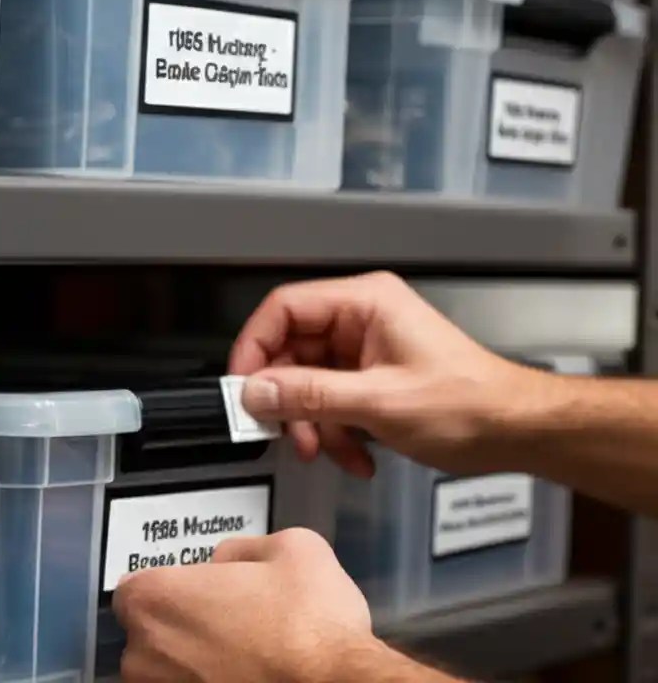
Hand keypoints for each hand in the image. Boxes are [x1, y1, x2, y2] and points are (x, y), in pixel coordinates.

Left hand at [112, 529, 379, 682]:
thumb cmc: (310, 624)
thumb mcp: (291, 548)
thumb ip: (241, 548)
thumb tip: (224, 561)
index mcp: (152, 599)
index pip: (136, 589)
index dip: (175, 589)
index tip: (205, 596)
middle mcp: (142, 654)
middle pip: (151, 634)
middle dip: (185, 628)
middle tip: (234, 628)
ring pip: (168, 673)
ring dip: (195, 665)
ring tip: (246, 660)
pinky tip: (248, 678)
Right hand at [229, 272, 540, 476]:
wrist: (516, 431)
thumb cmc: (470, 404)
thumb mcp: (379, 402)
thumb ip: (310, 395)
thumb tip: (256, 392)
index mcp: (364, 303)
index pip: (284, 309)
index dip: (254, 348)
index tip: (244, 389)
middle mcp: (360, 319)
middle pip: (290, 351)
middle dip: (288, 399)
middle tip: (284, 432)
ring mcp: (366, 349)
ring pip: (307, 382)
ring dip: (313, 424)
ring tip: (328, 452)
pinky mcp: (371, 378)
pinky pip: (330, 401)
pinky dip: (335, 432)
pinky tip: (355, 457)